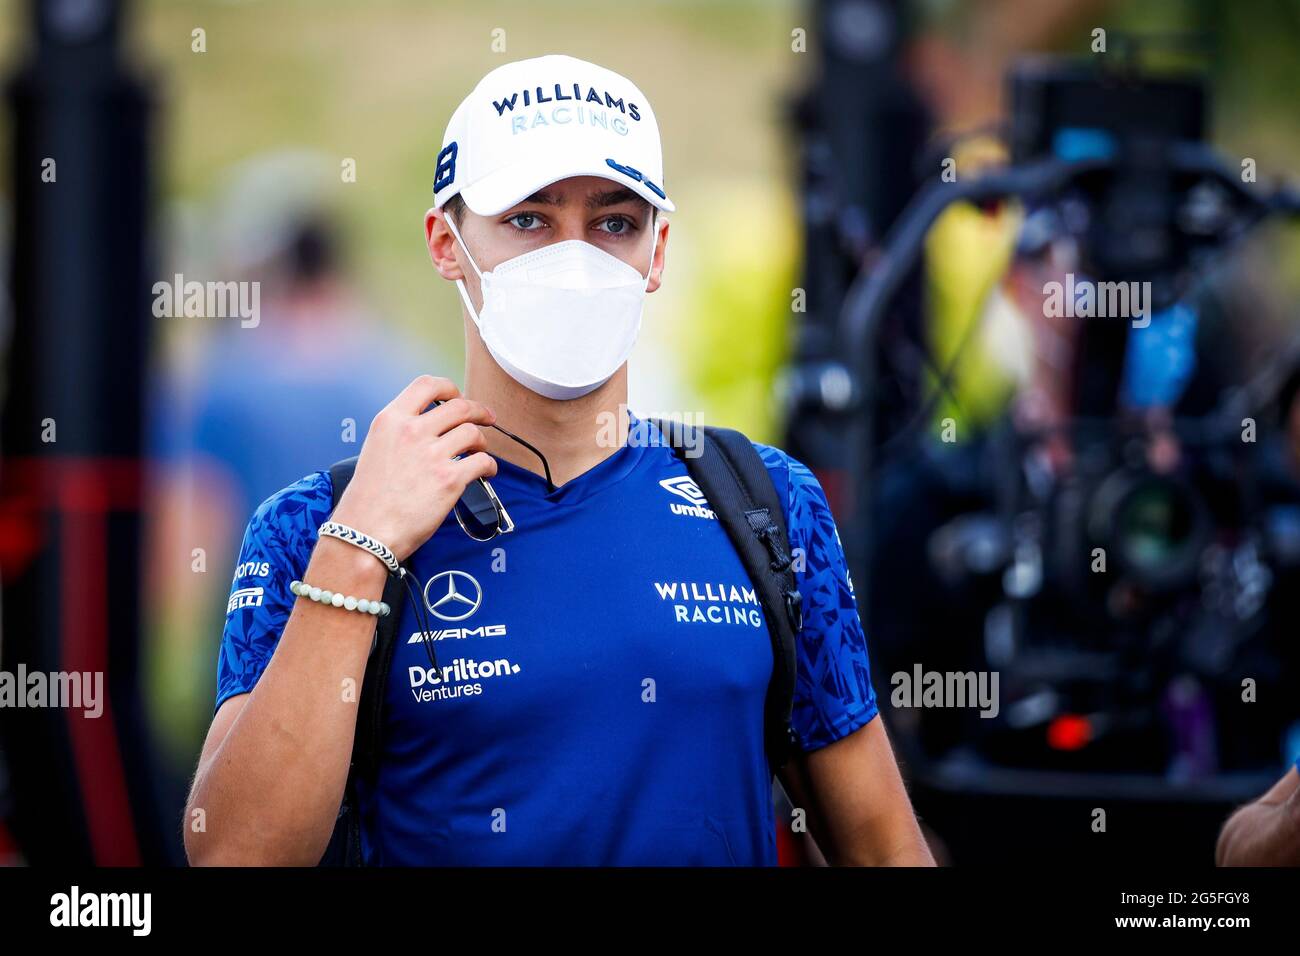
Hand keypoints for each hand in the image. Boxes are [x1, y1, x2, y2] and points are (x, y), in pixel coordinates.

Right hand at [330, 375, 496, 560]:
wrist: (365, 533)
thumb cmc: (368, 500)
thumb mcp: (375, 449)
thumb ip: (401, 434)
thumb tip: (430, 429)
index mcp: (390, 420)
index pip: (427, 384)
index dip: (450, 388)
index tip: (458, 396)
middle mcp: (412, 431)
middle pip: (459, 406)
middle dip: (479, 411)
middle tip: (487, 419)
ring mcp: (432, 454)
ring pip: (473, 433)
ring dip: (482, 442)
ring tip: (479, 452)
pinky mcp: (449, 479)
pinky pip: (482, 461)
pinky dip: (489, 466)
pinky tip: (485, 472)